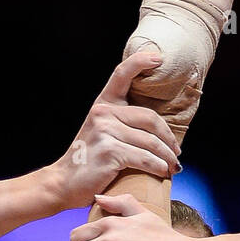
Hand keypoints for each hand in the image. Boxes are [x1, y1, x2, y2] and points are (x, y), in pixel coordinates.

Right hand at [48, 51, 181, 209]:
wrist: (63, 182)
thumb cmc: (89, 160)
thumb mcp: (101, 132)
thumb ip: (121, 122)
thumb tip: (156, 127)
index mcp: (102, 104)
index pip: (121, 74)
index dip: (140, 62)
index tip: (158, 58)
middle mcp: (103, 113)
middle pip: (150, 118)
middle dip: (169, 137)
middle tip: (176, 151)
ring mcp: (106, 131)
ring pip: (151, 142)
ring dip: (167, 157)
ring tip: (172, 166)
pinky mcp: (110, 152)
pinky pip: (145, 158)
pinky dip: (158, 167)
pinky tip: (162, 172)